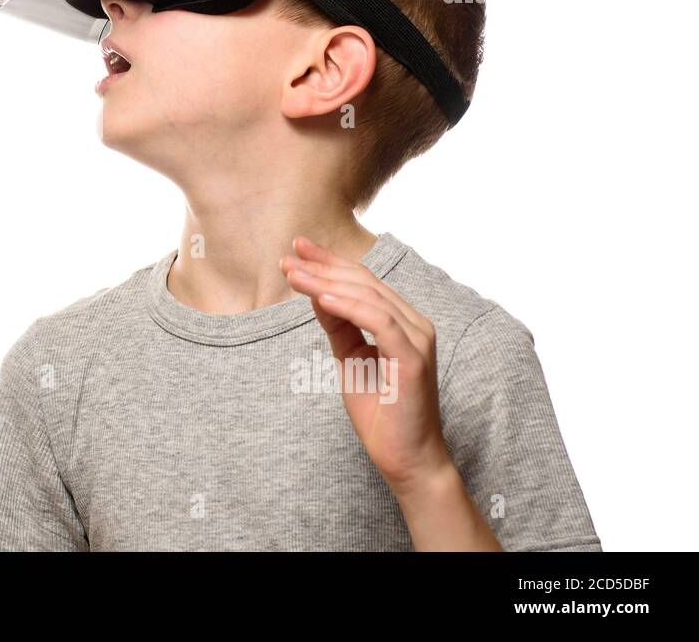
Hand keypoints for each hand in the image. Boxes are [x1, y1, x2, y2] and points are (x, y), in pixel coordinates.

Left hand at [280, 235, 453, 495]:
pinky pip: (379, 322)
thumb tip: (317, 293)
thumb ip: (338, 325)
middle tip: (289, 256)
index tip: (296, 249)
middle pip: (364, 282)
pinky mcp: (413, 359)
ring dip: (327, 283)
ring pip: (369, 297)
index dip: (330, 262)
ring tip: (294, 275)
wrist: (405, 458)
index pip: (363, 281)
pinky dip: (349, 308)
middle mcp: (414, 324)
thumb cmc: (381, 413)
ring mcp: (417, 339)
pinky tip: (321, 299)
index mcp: (401, 321)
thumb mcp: (350, 359)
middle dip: (323, 267)